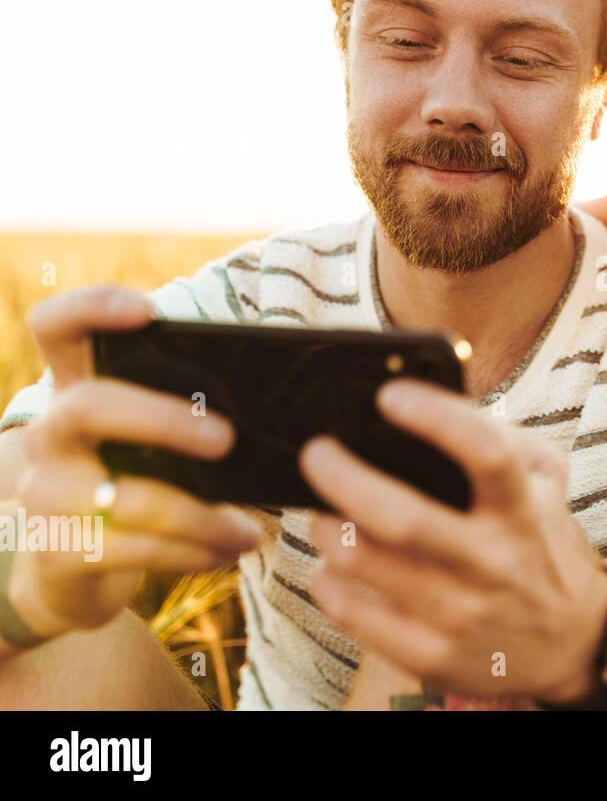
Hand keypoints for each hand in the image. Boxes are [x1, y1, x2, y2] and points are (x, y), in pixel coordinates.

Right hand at [8, 286, 263, 639]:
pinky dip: (193, 551)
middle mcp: (49, 435)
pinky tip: (227, 550)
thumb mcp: (150, 443)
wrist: (73, 574)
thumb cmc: (135, 485)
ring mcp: (45, 494)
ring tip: (250, 529)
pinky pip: (136, 549)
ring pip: (129, 497)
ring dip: (202, 515)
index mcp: (77, 391)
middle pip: (90, 405)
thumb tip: (285, 413)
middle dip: (164, 419)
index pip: (56, 327)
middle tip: (226, 439)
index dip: (91, 308)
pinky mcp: (57, 552)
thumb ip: (188, 415)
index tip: (147, 310)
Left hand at [301, 378, 606, 703]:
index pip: (486, 453)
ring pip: (363, 562)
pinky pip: (352, 614)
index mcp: (523, 509)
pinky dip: (326, 581)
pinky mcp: (433, 656)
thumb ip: (501, 435)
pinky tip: (333, 565)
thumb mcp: (546, 482)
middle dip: (343, 478)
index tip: (389, 396)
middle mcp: (493, 561)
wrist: (575, 642)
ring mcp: (462, 613)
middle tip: (317, 453)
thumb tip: (431, 402)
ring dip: (325, 526)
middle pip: (402, 517)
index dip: (435, 417)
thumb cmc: (542, 543)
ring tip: (323, 510)